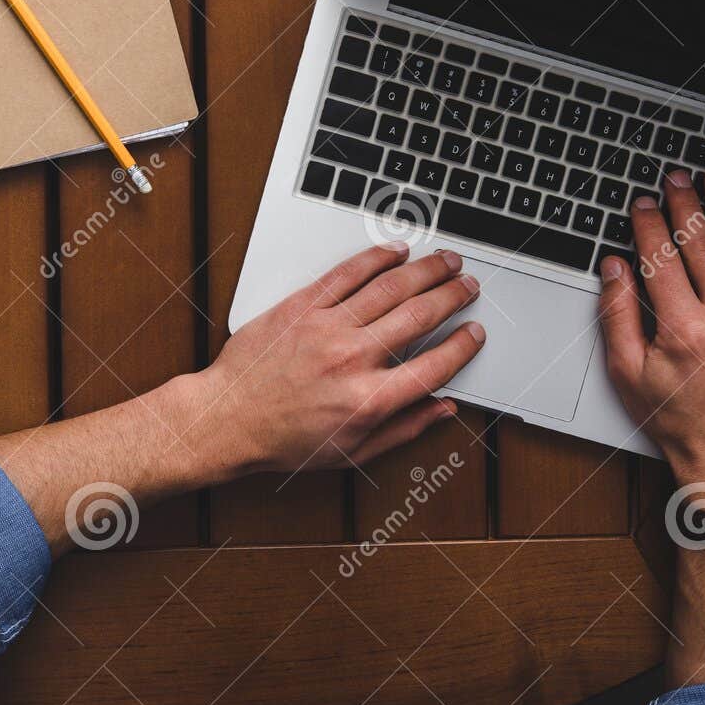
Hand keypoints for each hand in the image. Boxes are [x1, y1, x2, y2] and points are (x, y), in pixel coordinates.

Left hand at [183, 242, 485, 474]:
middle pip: (419, 317)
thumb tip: (443, 409)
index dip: (463, 346)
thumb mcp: (352, 452)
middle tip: (468, 286)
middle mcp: (352, 360)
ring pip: (389, 288)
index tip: (476, 332)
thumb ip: (405, 429)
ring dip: (424, 270)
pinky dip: (375, 259)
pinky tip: (395, 252)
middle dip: (452, 297)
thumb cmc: (284, 440)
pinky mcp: (301, 308)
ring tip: (445, 261)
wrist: (228, 420)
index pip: (434, 366)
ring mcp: (326, 329)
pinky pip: (346, 275)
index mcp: (369, 401)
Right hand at [597, 169, 704, 503]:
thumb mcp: (628, 374)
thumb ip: (617, 316)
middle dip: (686, 203)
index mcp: (685, 330)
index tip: (642, 203)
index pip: (662, 258)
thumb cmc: (678, 420)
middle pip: (703, 243)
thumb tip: (614, 269)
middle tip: (676, 177)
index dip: (649, 224)